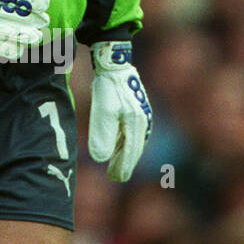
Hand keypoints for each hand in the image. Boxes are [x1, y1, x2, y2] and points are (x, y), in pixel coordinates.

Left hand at [88, 39, 151, 180]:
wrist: (115, 65)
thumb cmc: (108, 88)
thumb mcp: (102, 111)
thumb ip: (102, 135)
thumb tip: (100, 159)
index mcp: (136, 123)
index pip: (130, 151)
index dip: (124, 166)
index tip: (117, 178)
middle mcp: (143, 121)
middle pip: (134, 147)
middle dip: (125, 163)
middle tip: (116, 177)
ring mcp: (142, 114)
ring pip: (134, 140)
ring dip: (125, 154)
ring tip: (116, 166)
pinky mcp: (137, 109)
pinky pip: (133, 131)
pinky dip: (126, 142)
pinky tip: (118, 146)